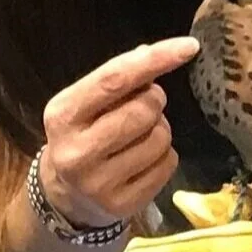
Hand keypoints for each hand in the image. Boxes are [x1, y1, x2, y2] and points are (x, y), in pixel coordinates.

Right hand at [38, 38, 196, 228]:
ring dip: (161, 129)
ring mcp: (99, 183)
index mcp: (62, 115)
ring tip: (142, 134)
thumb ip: (115, 79)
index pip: (113, 80)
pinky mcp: (123, 204)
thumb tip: (153, 53)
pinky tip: (144, 158)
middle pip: (143, 110)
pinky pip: (168, 165)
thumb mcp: (84, 104)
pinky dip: (165, 154)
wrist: (67, 194)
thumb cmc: (81, 135)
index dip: (154, 60)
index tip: (188, 46)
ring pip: (160, 138)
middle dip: (154, 100)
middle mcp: (76, 151)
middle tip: (145, 105)